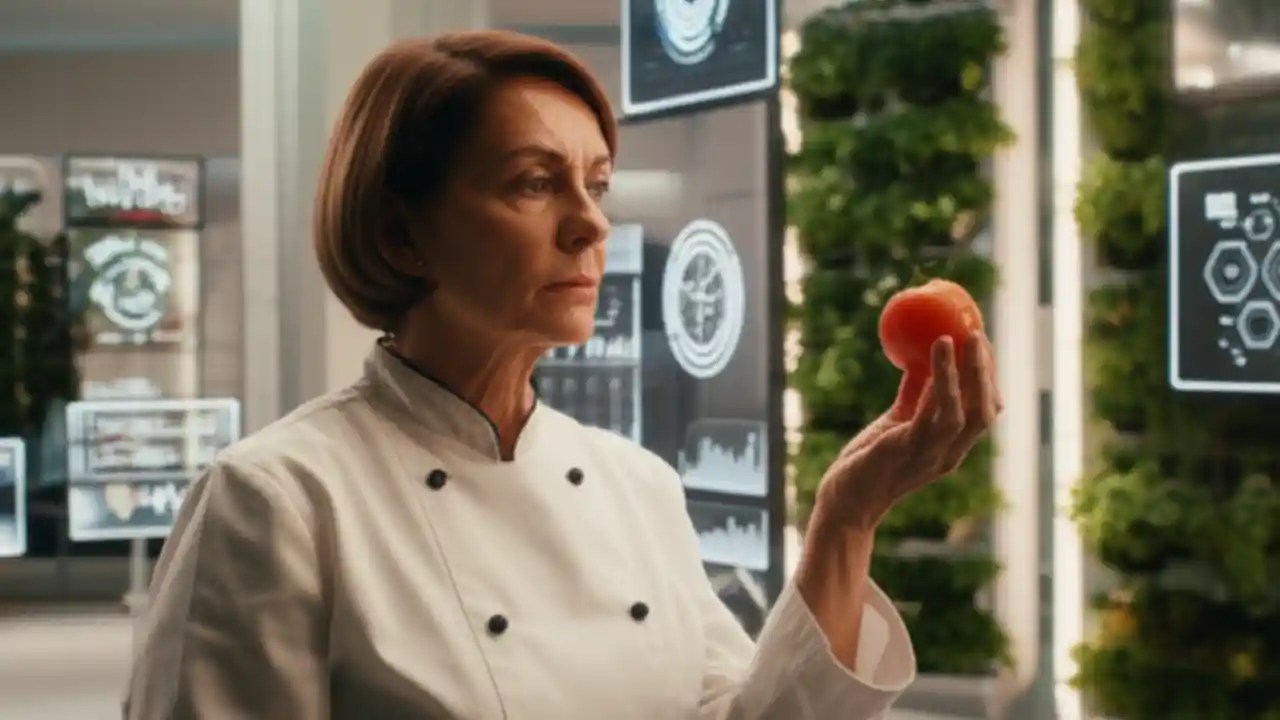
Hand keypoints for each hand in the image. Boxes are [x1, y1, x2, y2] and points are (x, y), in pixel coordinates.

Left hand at [809, 332, 1001, 533]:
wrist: (845, 500)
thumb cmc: (870, 462)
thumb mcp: (898, 425)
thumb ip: (914, 398)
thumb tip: (917, 358)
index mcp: (952, 447)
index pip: (986, 412)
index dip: (989, 378)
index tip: (982, 344)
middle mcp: (949, 454)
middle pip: (984, 411)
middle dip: (984, 372)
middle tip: (976, 334)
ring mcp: (930, 456)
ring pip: (962, 414)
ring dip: (960, 374)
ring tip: (951, 339)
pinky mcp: (905, 452)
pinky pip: (928, 420)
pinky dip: (935, 391)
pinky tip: (930, 365)